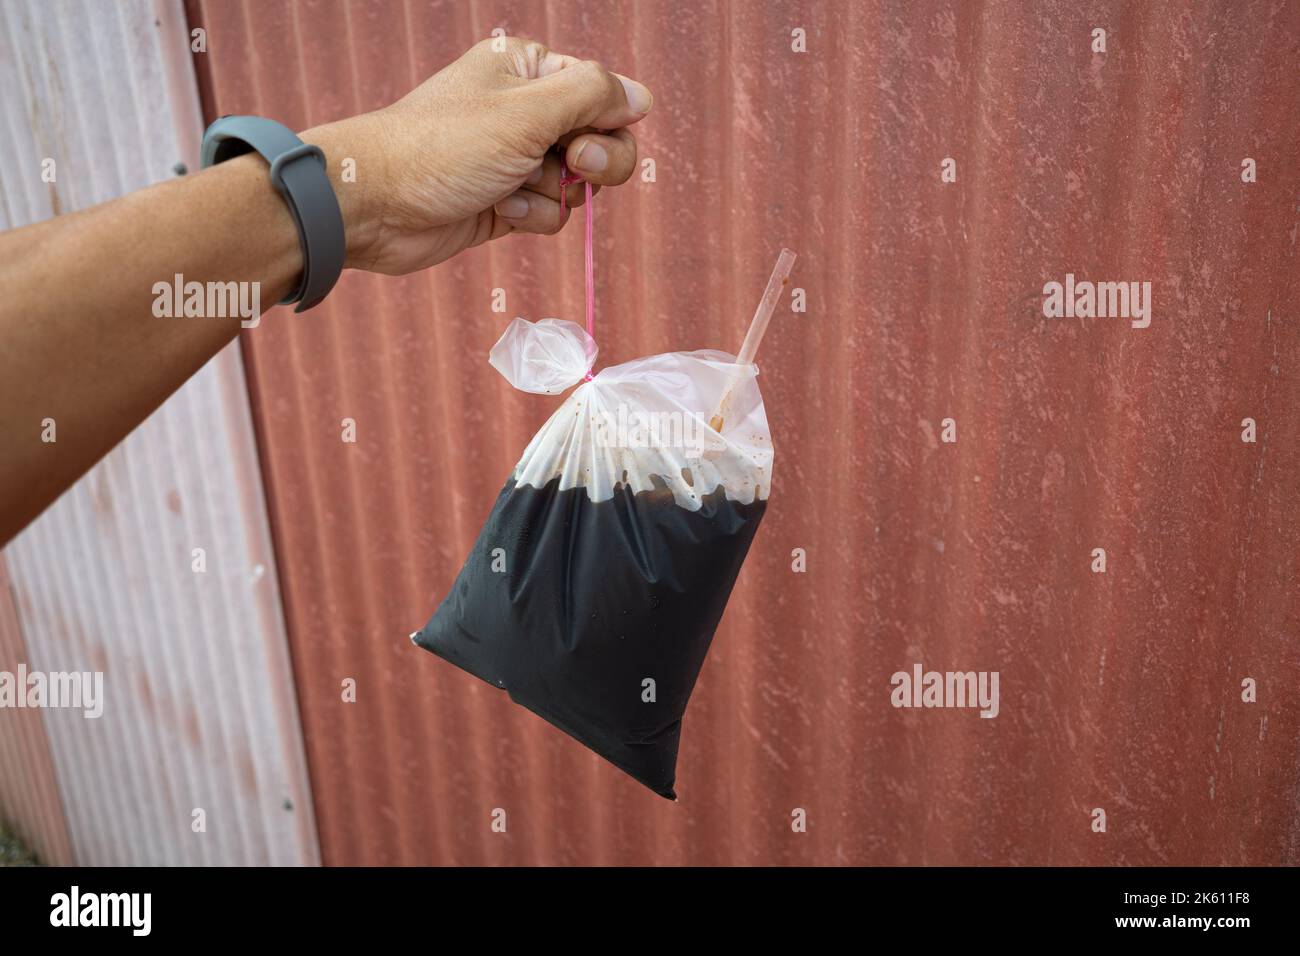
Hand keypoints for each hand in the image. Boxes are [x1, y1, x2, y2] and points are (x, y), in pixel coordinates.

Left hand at [303, 36, 652, 275]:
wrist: (376, 204)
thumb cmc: (443, 147)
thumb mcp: (528, 110)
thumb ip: (593, 96)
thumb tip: (642, 97)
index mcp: (529, 70)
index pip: (605, 94)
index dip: (608, 124)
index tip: (582, 142)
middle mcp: (525, 111)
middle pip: (600, 141)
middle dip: (589, 166)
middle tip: (566, 168)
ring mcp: (515, 159)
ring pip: (576, 185)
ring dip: (552, 196)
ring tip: (508, 189)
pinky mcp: (504, 202)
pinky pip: (549, 214)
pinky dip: (532, 218)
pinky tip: (496, 211)